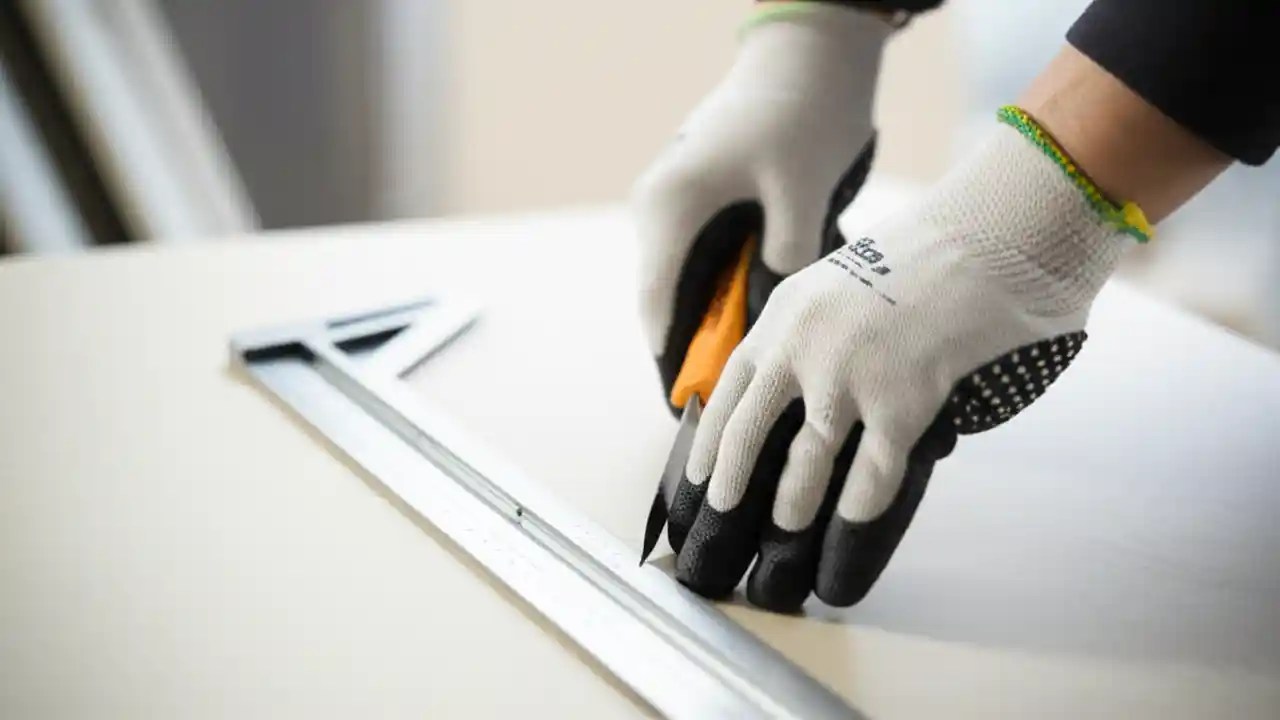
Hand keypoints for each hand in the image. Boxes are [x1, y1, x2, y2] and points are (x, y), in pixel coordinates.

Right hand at [630, 3, 892, 412]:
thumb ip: (785, 259)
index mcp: (672, 204)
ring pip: (680, 278)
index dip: (669, 359)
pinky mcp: (697, 192)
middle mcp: (659, 203)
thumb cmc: (804, 110)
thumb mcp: (802, 192)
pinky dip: (718, 288)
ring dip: (706, 318)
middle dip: (691, 346)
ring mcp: (674, 196)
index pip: (656, 303)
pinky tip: (749, 314)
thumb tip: (772, 325)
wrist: (808, 48)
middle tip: (721, 397)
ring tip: (737, 367)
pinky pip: (696, 255)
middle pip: (663, 296)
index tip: (683, 406)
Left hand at [662, 106, 1152, 611]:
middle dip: (727, 495)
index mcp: (780, 317)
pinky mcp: (901, 401)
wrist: (991, 234)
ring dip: (789, 515)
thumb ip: (802, 335)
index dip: (706, 450)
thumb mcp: (835, 282)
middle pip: (747, 440)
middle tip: (717, 532)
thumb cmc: (923, 260)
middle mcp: (801, 348)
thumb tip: (779, 399)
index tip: (697, 485)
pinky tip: (846, 545)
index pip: (725, 396)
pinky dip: (855, 519)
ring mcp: (849, 376)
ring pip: (804, 467)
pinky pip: (870, 478)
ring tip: (782, 548)